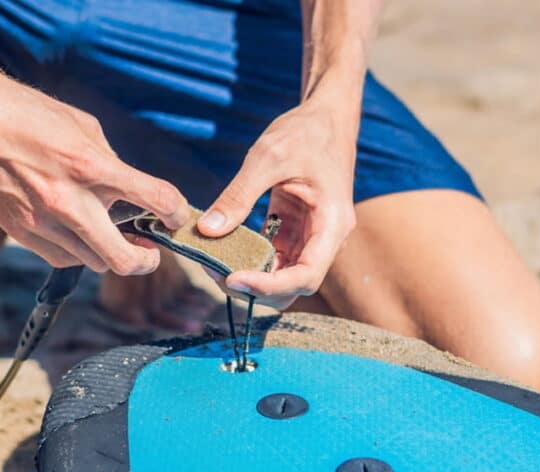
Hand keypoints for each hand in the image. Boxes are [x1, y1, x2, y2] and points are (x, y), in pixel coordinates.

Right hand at [0, 67, 189, 273]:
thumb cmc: (25, 113)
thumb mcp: (81, 126)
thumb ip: (109, 162)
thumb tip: (130, 189)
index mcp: (90, 165)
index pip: (155, 199)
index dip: (176, 212)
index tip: (176, 215)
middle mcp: (67, 201)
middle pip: (125, 259)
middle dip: (148, 260)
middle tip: (152, 251)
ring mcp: (41, 221)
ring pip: (94, 263)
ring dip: (110, 253)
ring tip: (114, 237)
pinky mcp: (19, 232)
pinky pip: (62, 258)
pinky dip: (79, 251)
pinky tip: (79, 234)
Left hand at [198, 92, 358, 308]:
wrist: (325, 115)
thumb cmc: (305, 131)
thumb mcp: (268, 156)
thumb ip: (239, 195)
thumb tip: (208, 230)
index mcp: (331, 223)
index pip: (306, 275)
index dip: (269, 286)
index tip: (232, 279)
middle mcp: (326, 237)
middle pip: (294, 285)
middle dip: (256, 288)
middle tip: (216, 274)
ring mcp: (312, 236)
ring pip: (283, 275)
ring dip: (251, 276)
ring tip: (215, 263)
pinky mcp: (296, 230)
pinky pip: (275, 256)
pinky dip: (251, 259)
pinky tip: (224, 249)